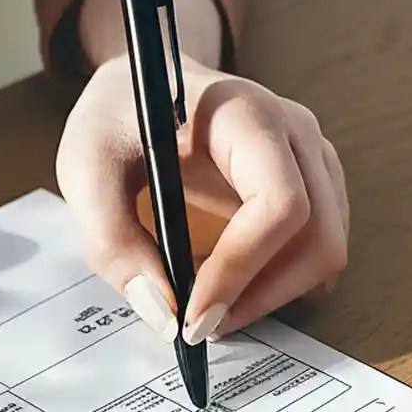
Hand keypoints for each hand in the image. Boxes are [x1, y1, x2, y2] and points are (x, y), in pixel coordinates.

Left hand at [56, 56, 348, 343]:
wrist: (147, 84)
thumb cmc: (118, 116)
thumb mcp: (86, 168)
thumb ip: (112, 240)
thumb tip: (160, 311)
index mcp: (246, 115)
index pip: (280, 203)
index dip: (242, 268)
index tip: (193, 313)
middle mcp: (295, 134)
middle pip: (318, 238)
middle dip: (261, 297)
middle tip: (199, 326)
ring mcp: (313, 159)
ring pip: (325, 251)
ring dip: (272, 296)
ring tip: (209, 308)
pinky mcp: (314, 185)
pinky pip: (317, 250)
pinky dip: (280, 283)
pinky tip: (230, 285)